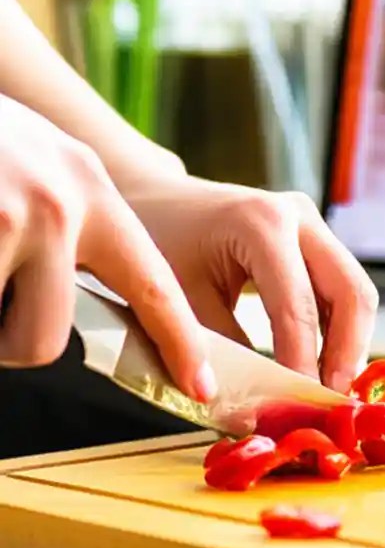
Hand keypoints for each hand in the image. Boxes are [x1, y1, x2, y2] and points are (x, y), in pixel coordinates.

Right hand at [0, 95, 213, 399]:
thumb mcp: (39, 162)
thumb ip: (72, 224)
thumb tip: (82, 303)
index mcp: (90, 191)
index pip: (150, 282)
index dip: (177, 339)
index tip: (201, 385)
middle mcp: (58, 204)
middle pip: (45, 339)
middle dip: (3, 342)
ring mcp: (9, 216)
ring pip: (2, 336)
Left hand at [121, 175, 377, 392]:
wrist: (155, 197)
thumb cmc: (156, 240)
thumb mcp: (176, 299)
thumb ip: (217, 352)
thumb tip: (251, 407)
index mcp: (261, 224)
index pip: (298, 307)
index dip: (304, 362)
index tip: (300, 406)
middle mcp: (299, 217)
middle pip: (352, 292)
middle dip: (347, 352)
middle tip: (331, 399)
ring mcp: (314, 226)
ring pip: (356, 293)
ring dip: (349, 344)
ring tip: (329, 389)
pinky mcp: (317, 241)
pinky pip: (343, 290)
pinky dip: (340, 331)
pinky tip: (324, 364)